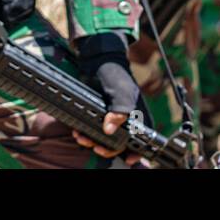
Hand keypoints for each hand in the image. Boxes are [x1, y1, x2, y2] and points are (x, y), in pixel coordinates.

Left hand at [73, 33, 145, 164]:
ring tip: (81, 138)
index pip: (141, 137)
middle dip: (108, 148)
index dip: (137, 150)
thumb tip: (108, 131)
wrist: (96, 60)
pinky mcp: (98, 113)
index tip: (129, 159)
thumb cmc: (115, 72)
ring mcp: (111, 116)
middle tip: (96, 147)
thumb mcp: (121, 91)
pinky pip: (93, 129)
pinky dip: (86, 133)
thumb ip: (119, 110)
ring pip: (104, 137)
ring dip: (93, 141)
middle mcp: (125, 117)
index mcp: (137, 113)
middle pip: (120, 141)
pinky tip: (77, 131)